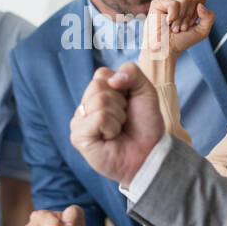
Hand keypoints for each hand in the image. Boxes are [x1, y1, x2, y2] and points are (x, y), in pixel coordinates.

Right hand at [69, 63, 165, 187]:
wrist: (149, 153)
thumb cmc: (145, 124)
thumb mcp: (145, 91)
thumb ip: (132, 73)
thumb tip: (113, 79)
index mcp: (97, 93)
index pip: (101, 74)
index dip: (122, 87)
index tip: (127, 104)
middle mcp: (85, 106)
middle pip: (98, 86)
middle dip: (120, 103)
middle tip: (123, 119)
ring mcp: (79, 121)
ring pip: (99, 101)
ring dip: (118, 117)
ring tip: (118, 129)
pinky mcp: (78, 136)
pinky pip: (98, 118)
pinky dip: (112, 128)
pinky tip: (110, 138)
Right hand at [139, 0, 213, 80]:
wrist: (166, 50)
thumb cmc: (181, 41)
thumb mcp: (202, 31)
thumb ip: (209, 17)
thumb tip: (200, 5)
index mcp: (186, 4)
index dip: (197, 14)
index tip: (189, 24)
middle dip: (189, 16)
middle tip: (181, 27)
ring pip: (184, 0)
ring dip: (180, 19)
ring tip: (174, 27)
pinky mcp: (158, 2)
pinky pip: (173, 4)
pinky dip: (173, 16)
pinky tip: (167, 23)